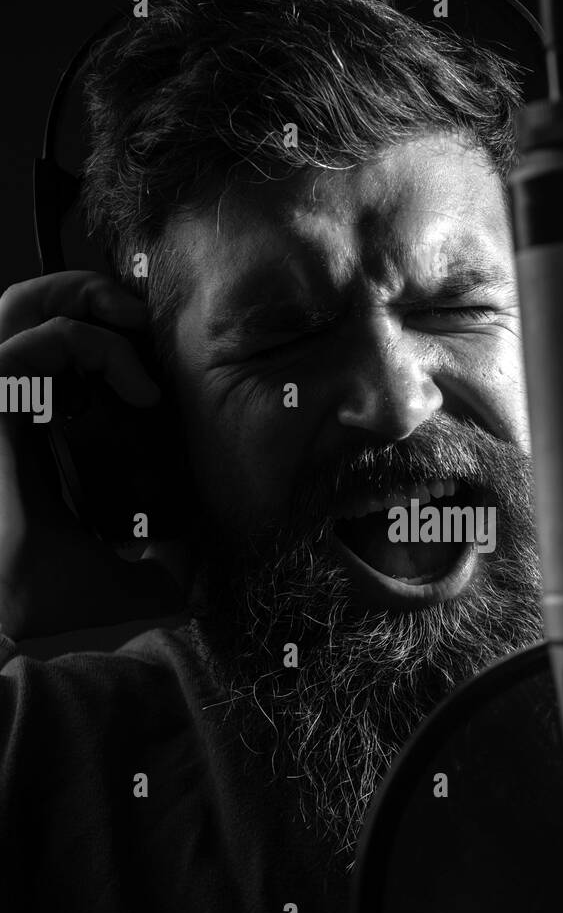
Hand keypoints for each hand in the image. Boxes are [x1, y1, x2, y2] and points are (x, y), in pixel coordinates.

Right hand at [0, 271, 188, 639]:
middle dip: (83, 291)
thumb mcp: (125, 580)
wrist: (11, 621)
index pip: (38, 349)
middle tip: (139, 319)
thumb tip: (195, 563)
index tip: (145, 351)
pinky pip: (29, 345)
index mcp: (25, 434)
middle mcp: (4, 411)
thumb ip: (160, 568)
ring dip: (82, 298)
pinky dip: (86, 346)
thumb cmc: (44, 601)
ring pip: (19, 306)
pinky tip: (139, 389)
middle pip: (22, 307)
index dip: (85, 324)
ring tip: (136, 328)